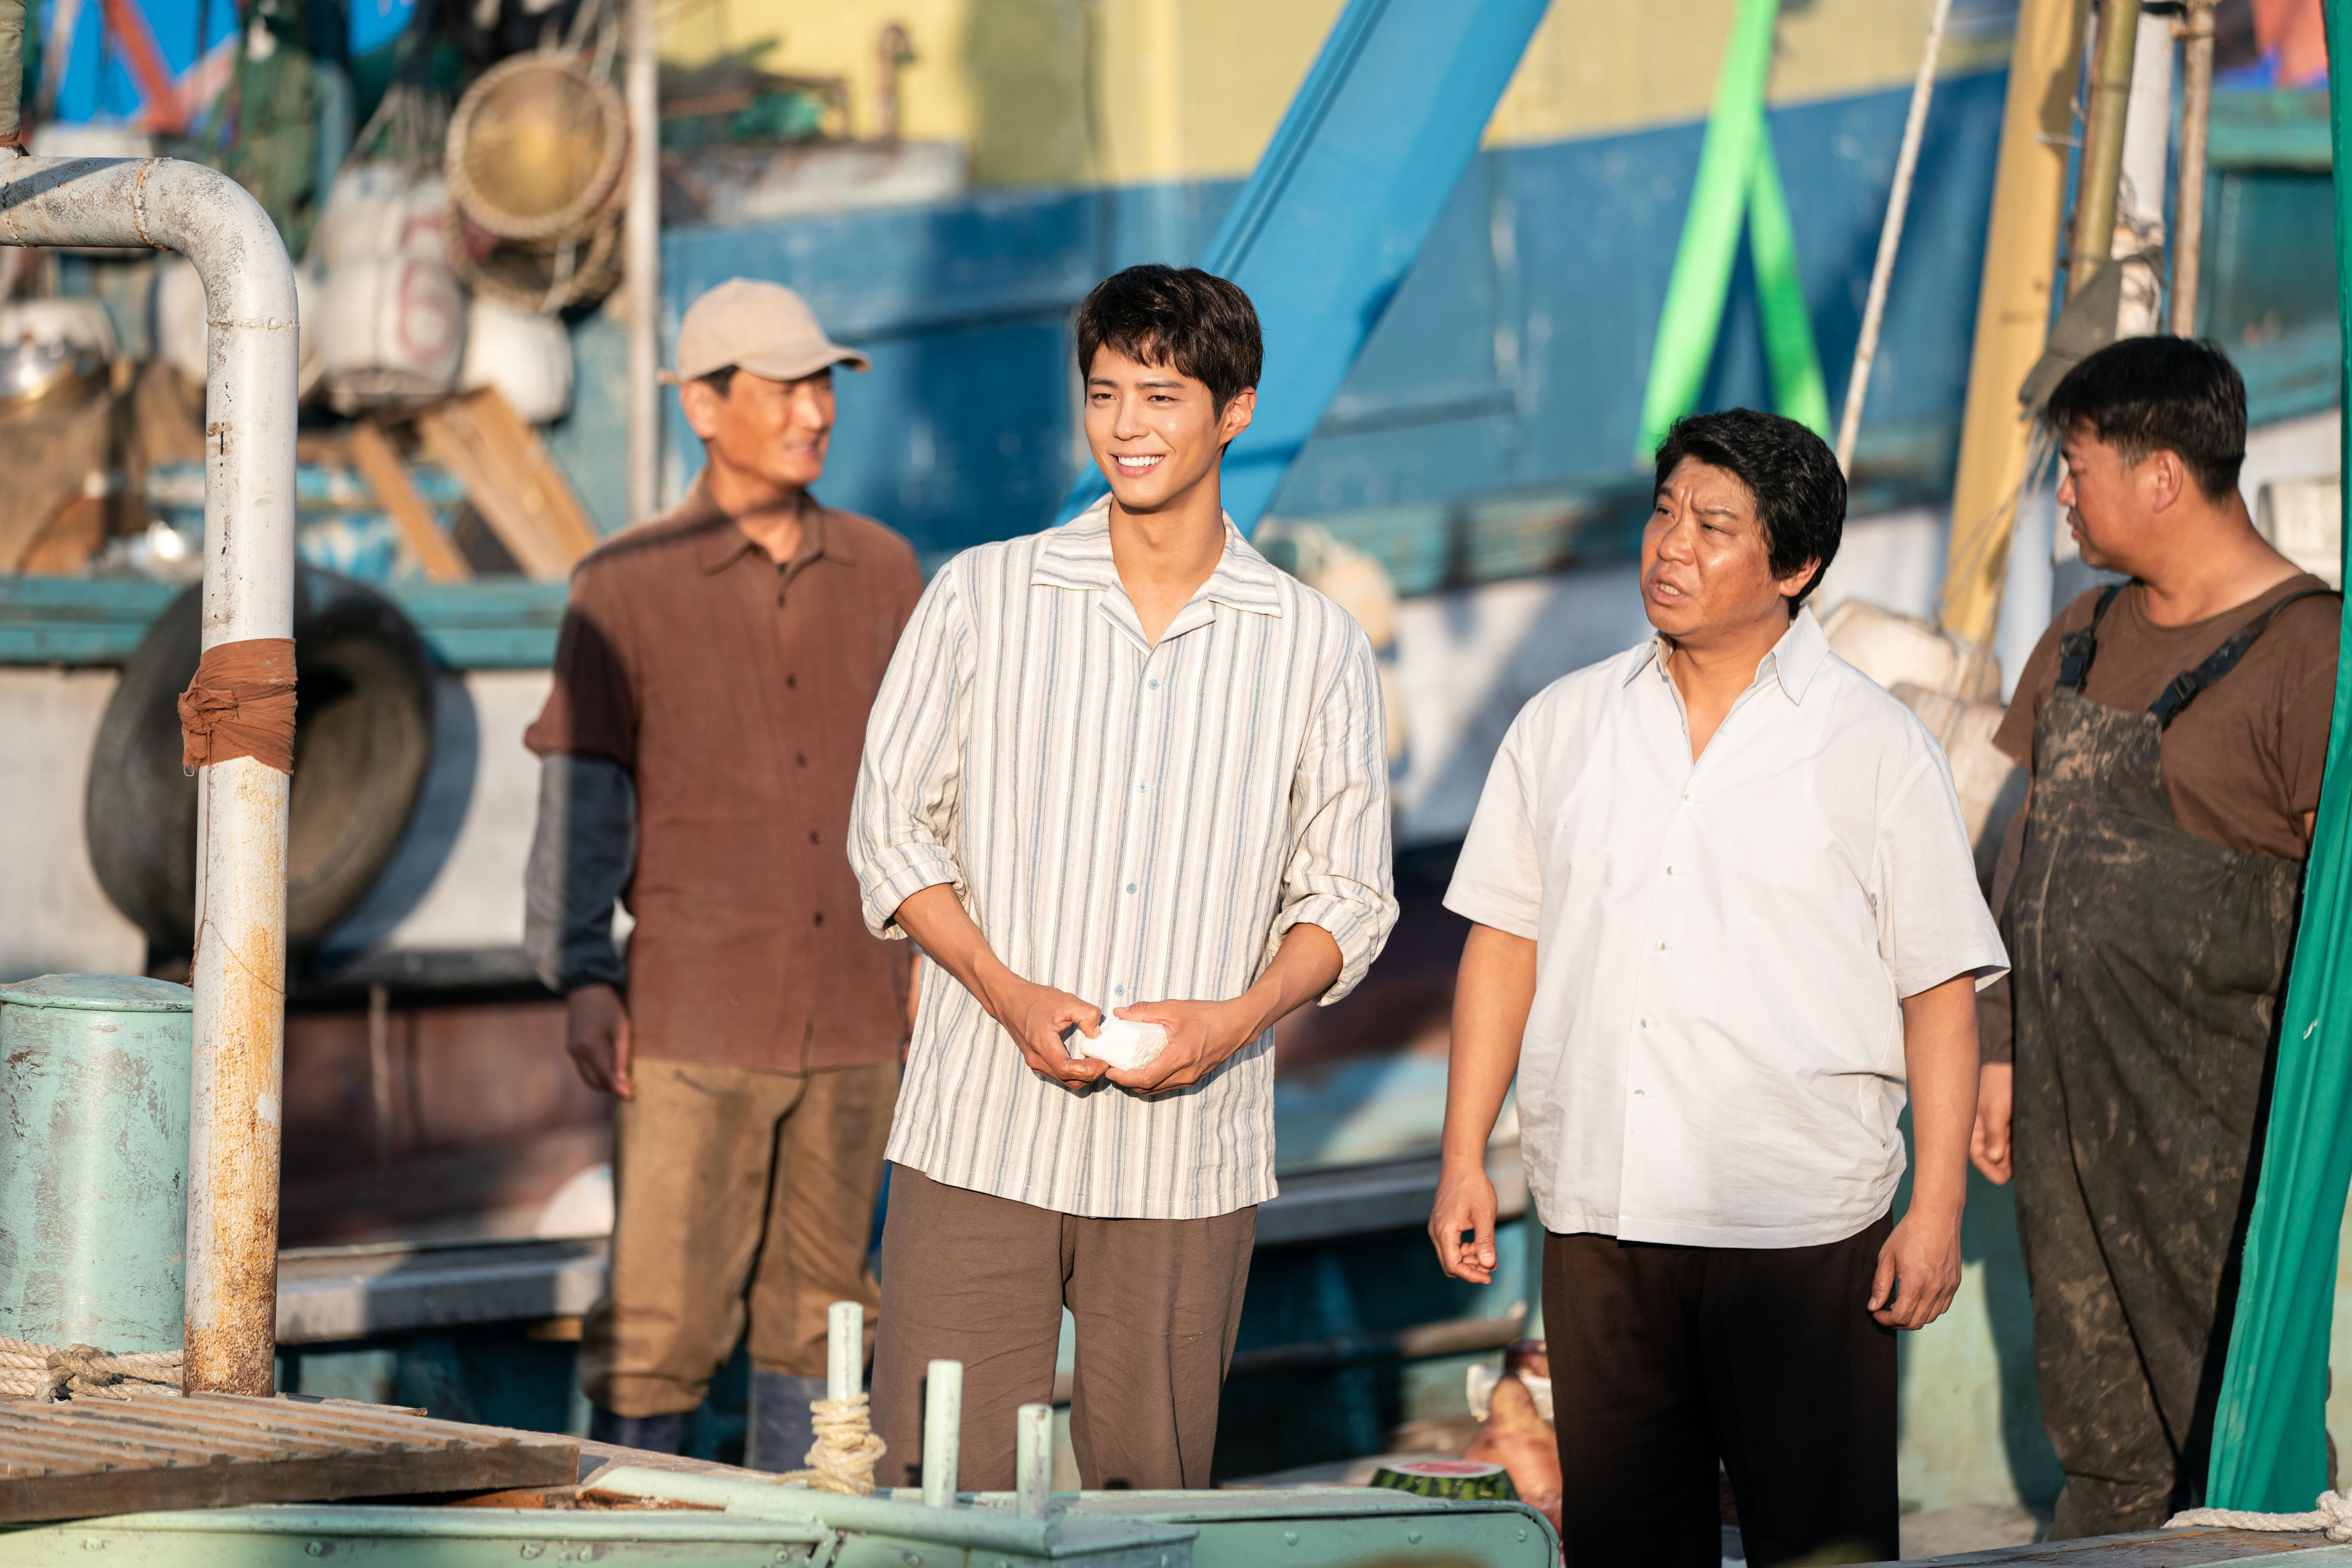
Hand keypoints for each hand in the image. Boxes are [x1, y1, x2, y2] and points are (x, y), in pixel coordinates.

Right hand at [567, 982, 633, 1098]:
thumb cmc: (608, 1007)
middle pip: (593, 1081)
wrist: (586, 989)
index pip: (604, 1076)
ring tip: (624, 1079)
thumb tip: (622, 1081)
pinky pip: (584, 1067)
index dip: (618, 1088)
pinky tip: (612, 1068)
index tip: (631, 1095)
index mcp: (590, 1046)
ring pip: (587, 1076)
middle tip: (630, 1086)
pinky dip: (597, 1072)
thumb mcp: (621, 1029)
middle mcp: (577, 1051)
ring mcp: (571, 1050)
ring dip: (604, 1082)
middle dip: (611, 1088)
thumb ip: (621, 1056)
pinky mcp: (571, 1047)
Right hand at [982, 974, 1108, 1087]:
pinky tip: (1083, 1058)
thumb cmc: (1036, 999)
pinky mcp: (1036, 1062)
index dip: (1088, 1070)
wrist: (1010, 1000)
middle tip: (1104, 1061)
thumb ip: (1086, 1015)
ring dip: (1083, 1075)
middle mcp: (1036, 1059)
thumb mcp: (1066, 1000)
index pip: (1067, 1069)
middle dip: (1090, 1075)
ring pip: (1064, 1080)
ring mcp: (1034, 1063)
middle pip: (1069, 1080)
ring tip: (1096, 1059)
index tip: (1103, 1061)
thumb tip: (1098, 1034)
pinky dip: (1074, 1072)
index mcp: (1042, 1043)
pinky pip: (1058, 1074)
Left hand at [1102, 998, 1261, 1092]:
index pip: (1146, 1078)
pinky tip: (1146, 1068)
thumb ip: (1144, 1011)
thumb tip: (1119, 1013)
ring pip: (1158, 1089)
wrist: (1237, 1024)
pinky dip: (1153, 1082)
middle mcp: (1186, 1073)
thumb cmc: (1208, 1015)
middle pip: (1149, 1088)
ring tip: (1126, 1069)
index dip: (1124, 1078)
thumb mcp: (1174, 1008)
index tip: (1110, 1070)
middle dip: (1128, 1082)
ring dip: (1140, 1084)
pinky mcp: (1195, 1078)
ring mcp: (1192, 1078)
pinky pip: (1168, 1086)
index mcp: (1180, 1057)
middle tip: (1114, 1069)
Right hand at [1428, 1160, 1499, 1282]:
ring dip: (1469, 1260)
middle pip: (1449, 1264)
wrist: (1461, 1163)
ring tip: (1490, 1255)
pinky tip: (1480, 1244)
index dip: (1471, 1276)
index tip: (1489, 1277)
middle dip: (1470, 1270)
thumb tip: (1487, 1265)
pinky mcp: (1441, 1222)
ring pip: (1450, 1255)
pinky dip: (1465, 1249)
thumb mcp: (1484, 1214)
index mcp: (1445, 1231)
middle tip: (1491, 1267)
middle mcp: (1436, 1231)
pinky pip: (1450, 1244)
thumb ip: (1485, 1241)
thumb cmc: (1473, 1186)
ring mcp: (1437, 1226)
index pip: (1453, 1265)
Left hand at [1870, 1206, 1962, 1329]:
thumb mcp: (1887, 1257)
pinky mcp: (1955, 1282)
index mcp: (1916, 1284)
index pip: (1901, 1317)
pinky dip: (1928, 1309)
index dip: (1886, 1320)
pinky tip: (1917, 1299)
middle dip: (1898, 1322)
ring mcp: (1948, 1287)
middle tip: (1886, 1312)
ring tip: (1900, 1306)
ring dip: (1913, 1317)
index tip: (1876, 1313)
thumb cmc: (1909, 1233)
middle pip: (1916, 1322)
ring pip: (1930, 1317)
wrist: (1937, 1216)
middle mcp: (1935, 1289)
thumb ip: (1880, 1285)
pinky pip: (1942, 1306)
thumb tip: (1874, 1306)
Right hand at [1971, 1062, 2012, 1184]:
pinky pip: (2013, 1140)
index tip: (2003, 1180)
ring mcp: (1998, 1126)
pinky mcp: (2010, 1122)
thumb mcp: (1995, 1110)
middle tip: (2017, 1176)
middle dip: (2003, 1167)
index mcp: (1973, 1127)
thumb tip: (1994, 1159)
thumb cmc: (1997, 1084)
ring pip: (2004, 1149)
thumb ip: (1995, 1135)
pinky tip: (2027, 1155)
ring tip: (2024, 1168)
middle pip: (1992, 1155)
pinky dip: (2018, 1148)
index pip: (1978, 1156)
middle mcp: (1984, 1129)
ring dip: (2012, 1159)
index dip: (1989, 1170)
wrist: (2010, 1062)